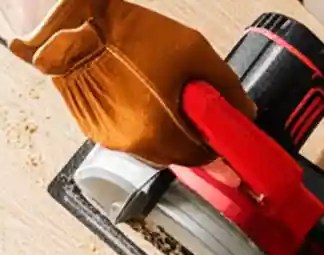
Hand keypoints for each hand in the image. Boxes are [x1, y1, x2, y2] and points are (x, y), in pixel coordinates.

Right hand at [9, 0, 254, 166]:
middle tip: (194, 110)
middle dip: (190, 138)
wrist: (78, 26)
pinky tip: (142, 98)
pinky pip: (130, 138)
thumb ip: (226, 85)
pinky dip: (142, 125)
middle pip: (176, 156)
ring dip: (166, 133)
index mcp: (157, 130)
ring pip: (153, 149)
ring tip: (164, 98)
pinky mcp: (94, 131)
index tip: (221, 139)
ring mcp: (110, 139)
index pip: (199, 159)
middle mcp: (132, 143)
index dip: (214, 147)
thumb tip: (245, 111)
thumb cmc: (129, 34)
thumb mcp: (194, 51)